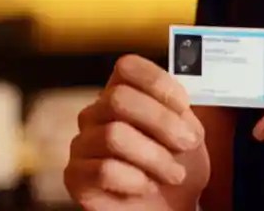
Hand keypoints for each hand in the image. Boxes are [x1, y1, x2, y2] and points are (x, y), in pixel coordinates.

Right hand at [65, 55, 210, 210]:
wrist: (169, 208)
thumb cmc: (178, 164)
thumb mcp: (189, 132)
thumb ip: (181, 113)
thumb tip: (178, 107)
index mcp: (123, 92)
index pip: (127, 67)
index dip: (158, 83)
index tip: (184, 107)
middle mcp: (95, 113)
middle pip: (118, 99)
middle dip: (161, 122)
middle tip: (186, 143)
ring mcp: (82, 144)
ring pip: (113, 135)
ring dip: (154, 156)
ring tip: (174, 174)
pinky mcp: (75, 177)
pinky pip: (103, 170)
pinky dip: (136, 180)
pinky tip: (148, 187)